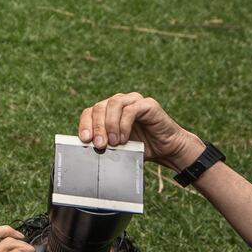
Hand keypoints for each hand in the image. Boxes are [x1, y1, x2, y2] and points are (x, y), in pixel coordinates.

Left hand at [76, 91, 203, 171]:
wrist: (166, 150)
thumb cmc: (141, 147)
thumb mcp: (115, 146)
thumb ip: (102, 141)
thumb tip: (86, 145)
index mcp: (108, 110)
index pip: (90, 112)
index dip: (85, 124)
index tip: (84, 139)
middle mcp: (120, 102)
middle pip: (99, 107)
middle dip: (97, 127)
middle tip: (99, 144)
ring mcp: (134, 100)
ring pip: (113, 104)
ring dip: (110, 125)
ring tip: (114, 142)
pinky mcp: (148, 104)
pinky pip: (131, 110)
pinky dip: (124, 125)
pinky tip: (124, 138)